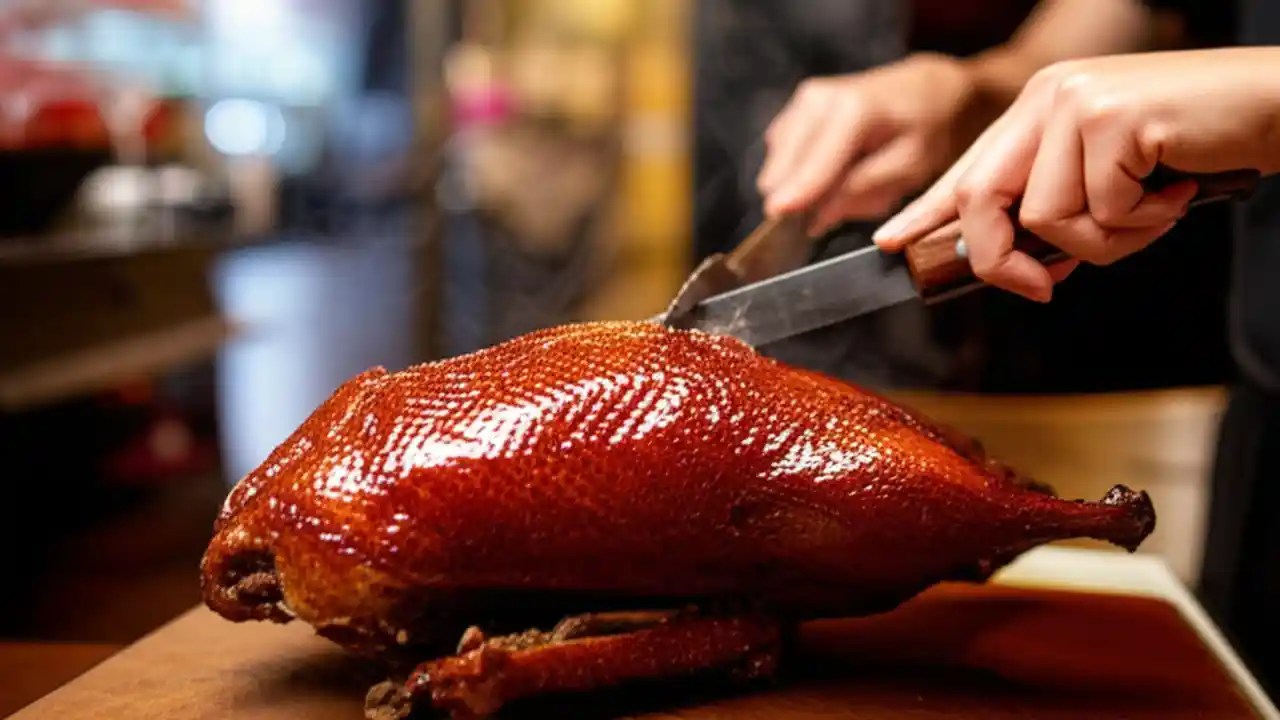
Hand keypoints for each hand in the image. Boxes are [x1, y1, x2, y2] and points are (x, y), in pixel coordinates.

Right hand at [757, 53, 994, 234]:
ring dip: (803, 188)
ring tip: (843, 184)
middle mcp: (816, 100)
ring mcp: (801, 102)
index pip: (812, 165)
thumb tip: (816, 217)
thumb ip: (862, 191)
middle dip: (802, 198)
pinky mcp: (794, 110)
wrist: (927, 89)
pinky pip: (782, 159)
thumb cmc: (927, 129)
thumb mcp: (910, 166)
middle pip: (782, 169)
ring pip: (777, 168)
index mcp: (852, 111)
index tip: (777, 221)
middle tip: (838, 209)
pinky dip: (802, 173)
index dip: (794, 197)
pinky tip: (832, 170)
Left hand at [873, 48, 1279, 301]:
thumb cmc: (1195, 147)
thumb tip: (1021, 265)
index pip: (968, 167)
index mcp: (1039, 109)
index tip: (891, 243)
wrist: (1273, 105)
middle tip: (1041, 286)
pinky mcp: (1111, 118)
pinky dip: (1142, 223)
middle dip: (1004, 261)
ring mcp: (1075, 104)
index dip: (926, 211)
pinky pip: (1099, 212)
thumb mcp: (1112, 180)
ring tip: (1151, 210)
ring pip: (1046, 218)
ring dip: (1103, 241)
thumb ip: (1060, 210)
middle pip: (983, 199)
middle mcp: (1047, 98)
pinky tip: (1174, 191)